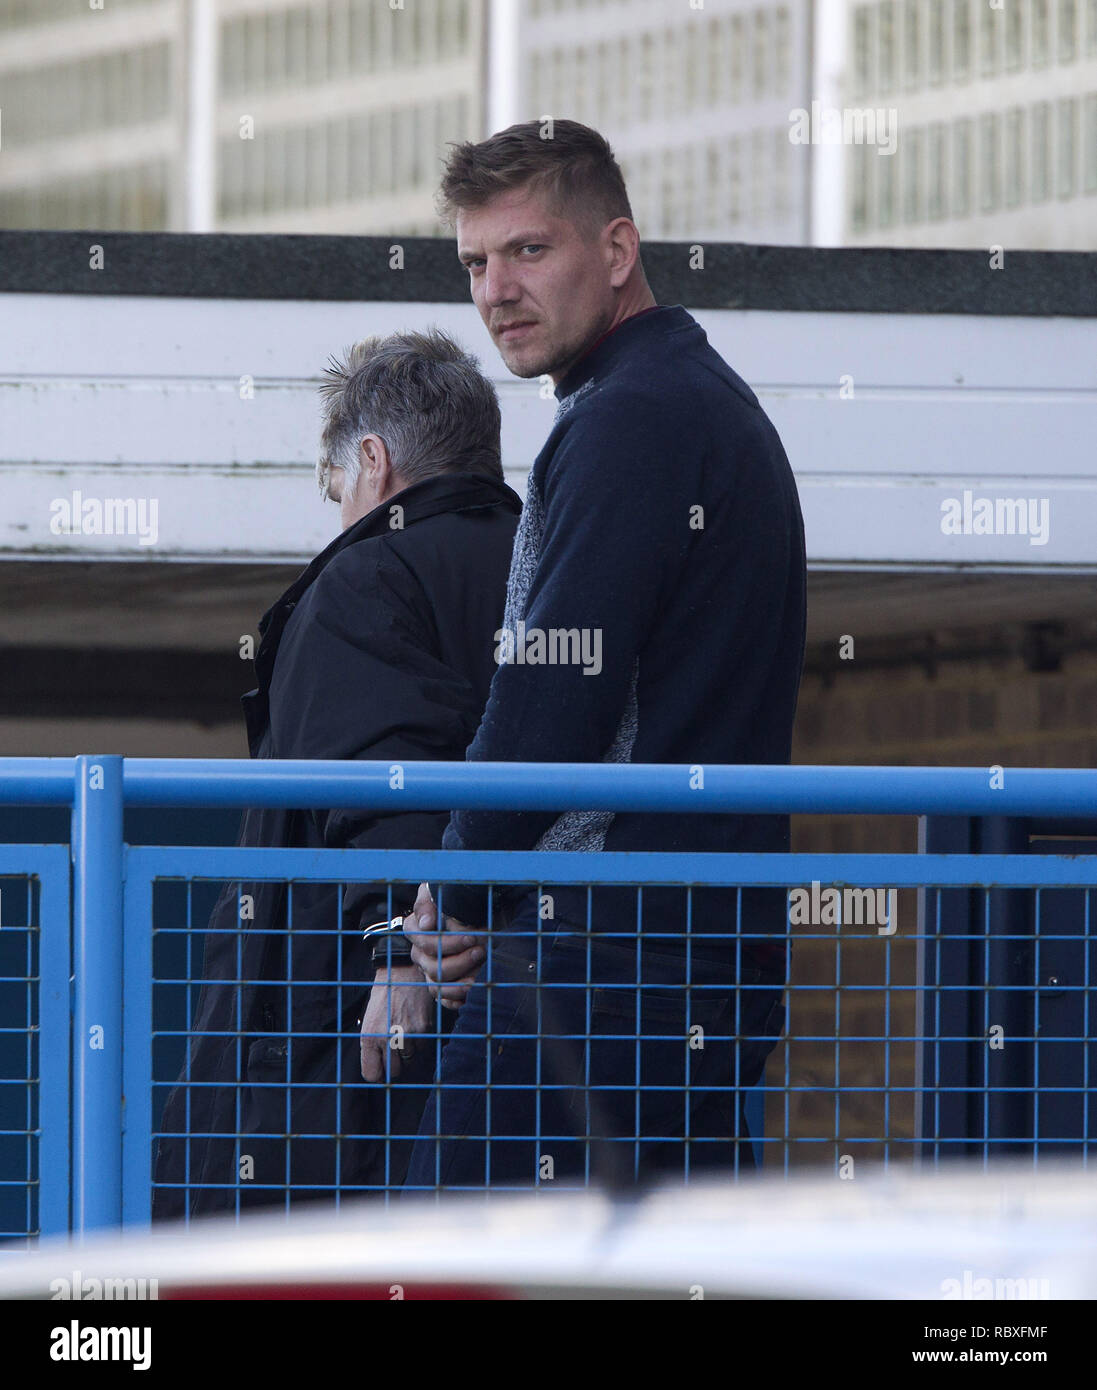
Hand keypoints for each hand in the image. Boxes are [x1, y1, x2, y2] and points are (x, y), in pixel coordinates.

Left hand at [360, 963, 432, 1080]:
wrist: (402, 973)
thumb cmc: (384, 997)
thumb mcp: (369, 1021)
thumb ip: (372, 1047)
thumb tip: (380, 1073)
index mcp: (369, 1038)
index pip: (372, 1075)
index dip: (378, 1073)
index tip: (381, 1067)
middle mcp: (387, 1039)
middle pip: (394, 1072)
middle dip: (395, 1064)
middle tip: (394, 1048)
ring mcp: (408, 1035)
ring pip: (410, 1059)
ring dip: (408, 1050)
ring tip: (404, 1029)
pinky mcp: (424, 1029)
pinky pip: (423, 1047)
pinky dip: (420, 1040)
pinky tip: (414, 1024)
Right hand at [404, 881, 485, 1011]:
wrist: (472, 913)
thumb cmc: (456, 899)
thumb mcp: (440, 891)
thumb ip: (428, 901)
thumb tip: (426, 923)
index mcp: (416, 929)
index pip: (425, 942)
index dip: (449, 943)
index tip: (472, 937)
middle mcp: (419, 952)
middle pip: (433, 967)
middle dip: (459, 961)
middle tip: (481, 951)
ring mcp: (428, 970)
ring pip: (437, 986)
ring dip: (459, 984)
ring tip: (480, 974)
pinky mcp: (440, 986)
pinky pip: (443, 999)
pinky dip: (456, 998)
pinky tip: (471, 991)